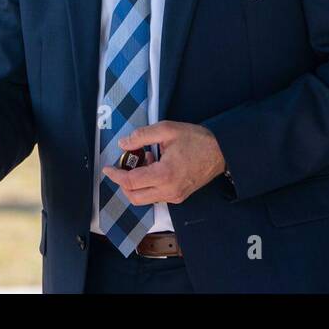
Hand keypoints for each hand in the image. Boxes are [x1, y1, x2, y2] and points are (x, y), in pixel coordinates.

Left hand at [100, 121, 225, 205]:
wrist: (222, 152)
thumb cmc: (196, 139)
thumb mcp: (167, 130)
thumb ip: (142, 136)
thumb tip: (122, 144)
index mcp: (164, 175)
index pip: (131, 182)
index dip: (116, 175)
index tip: (107, 168)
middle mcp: (168, 191)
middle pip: (134, 197)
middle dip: (123, 183)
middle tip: (124, 164)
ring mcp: (175, 197)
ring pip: (145, 199)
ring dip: (137, 184)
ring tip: (144, 160)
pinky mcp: (179, 197)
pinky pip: (156, 196)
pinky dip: (148, 185)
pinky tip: (155, 166)